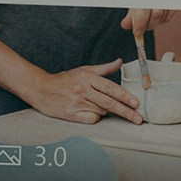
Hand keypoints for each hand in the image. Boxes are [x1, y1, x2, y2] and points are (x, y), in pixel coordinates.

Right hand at [0, 61, 128, 128]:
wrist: (41, 89)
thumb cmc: (65, 80)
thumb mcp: (84, 70)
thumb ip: (104, 69)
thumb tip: (120, 62)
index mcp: (87, 77)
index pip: (111, 88)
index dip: (125, 96)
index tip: (136, 103)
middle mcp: (83, 89)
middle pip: (109, 103)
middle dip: (126, 111)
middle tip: (139, 119)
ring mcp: (76, 102)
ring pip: (101, 111)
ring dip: (106, 112)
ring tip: (99, 106)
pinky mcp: (71, 114)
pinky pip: (91, 119)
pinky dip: (94, 117)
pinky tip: (89, 112)